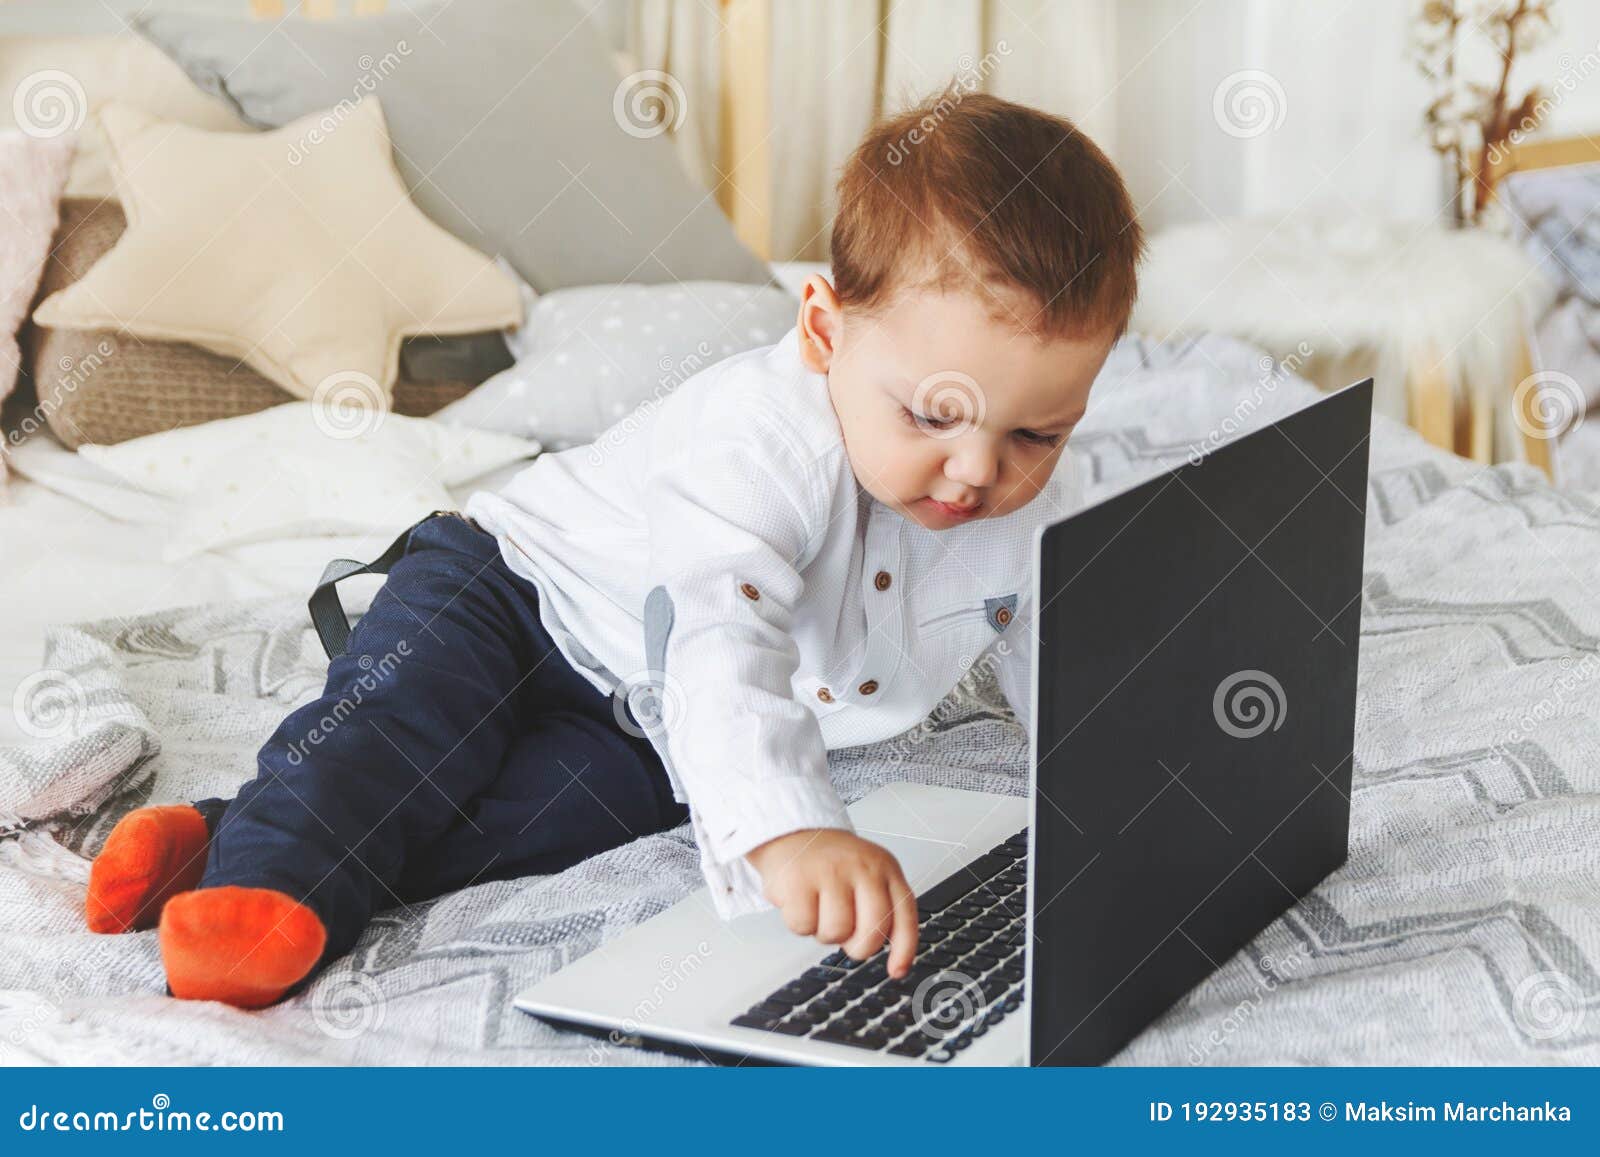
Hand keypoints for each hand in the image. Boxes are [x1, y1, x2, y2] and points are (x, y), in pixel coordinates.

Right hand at [745, 829, 918, 976]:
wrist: (791, 832)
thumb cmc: (831, 863)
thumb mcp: (868, 874)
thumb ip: (882, 908)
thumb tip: (896, 960)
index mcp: (885, 868)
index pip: (904, 914)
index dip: (904, 948)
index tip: (897, 971)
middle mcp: (862, 867)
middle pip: (871, 933)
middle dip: (856, 946)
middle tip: (844, 933)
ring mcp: (830, 871)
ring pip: (836, 933)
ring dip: (823, 931)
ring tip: (818, 907)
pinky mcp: (799, 879)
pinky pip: (803, 926)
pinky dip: (798, 922)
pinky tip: (799, 900)